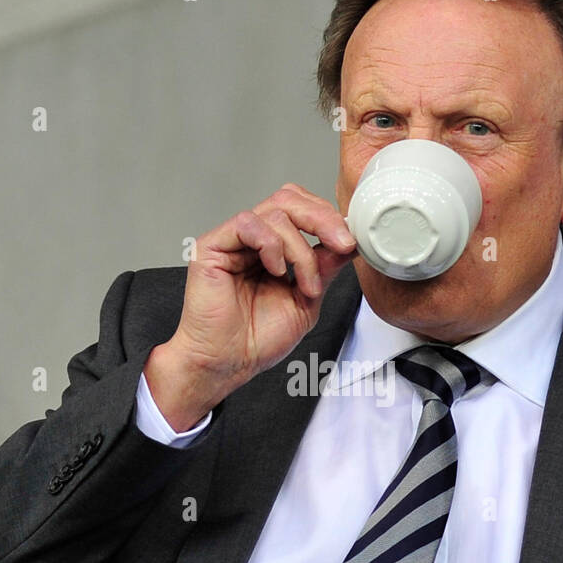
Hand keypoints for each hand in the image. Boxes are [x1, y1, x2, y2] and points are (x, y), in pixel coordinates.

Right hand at [144, 186, 355, 428]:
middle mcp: (252, 239)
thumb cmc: (256, 339)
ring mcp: (232, 240)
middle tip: (342, 244)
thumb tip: (349, 241)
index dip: (328, 218)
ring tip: (304, 284)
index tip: (350, 242)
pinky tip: (276, 272)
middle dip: (323, 219)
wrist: (227, 363)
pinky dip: (272, 246)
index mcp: (273, 248)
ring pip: (276, 213)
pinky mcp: (212, 245)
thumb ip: (324, 268)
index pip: (301, 210)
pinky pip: (248, 225)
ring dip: (301, 250)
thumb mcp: (307, 300)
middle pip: (289, 199)